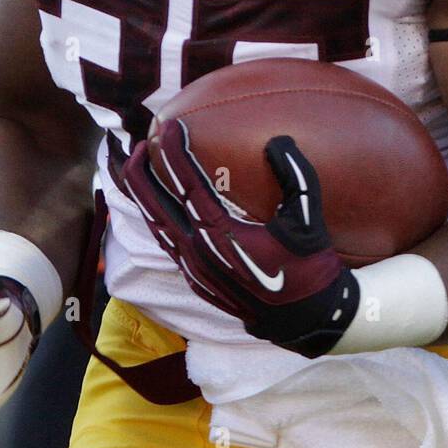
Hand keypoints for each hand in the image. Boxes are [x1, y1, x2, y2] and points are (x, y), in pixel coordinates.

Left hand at [122, 121, 358, 356]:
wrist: (307, 321)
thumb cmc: (309, 270)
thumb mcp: (308, 220)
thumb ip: (295, 175)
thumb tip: (278, 141)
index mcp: (220, 234)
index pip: (186, 184)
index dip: (174, 152)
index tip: (169, 126)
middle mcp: (199, 252)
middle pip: (154, 206)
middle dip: (139, 173)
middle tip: (140, 143)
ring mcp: (195, 270)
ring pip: (156, 227)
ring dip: (143, 197)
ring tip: (140, 171)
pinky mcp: (198, 282)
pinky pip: (167, 246)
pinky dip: (157, 221)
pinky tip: (161, 209)